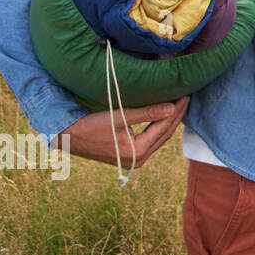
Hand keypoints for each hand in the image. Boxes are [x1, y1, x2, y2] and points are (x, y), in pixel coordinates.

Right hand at [60, 95, 189, 165]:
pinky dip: (159, 128)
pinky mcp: (130, 156)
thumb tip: (172, 108)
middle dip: (177, 115)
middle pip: (165, 133)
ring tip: (180, 104)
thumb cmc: (91, 126)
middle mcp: (139, 159)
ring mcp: (135, 160)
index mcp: (138, 151)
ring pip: (159, 137)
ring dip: (170, 121)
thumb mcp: (120, 116)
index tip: (185, 94)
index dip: (176, 110)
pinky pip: (151, 140)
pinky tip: (165, 116)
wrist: (68, 137)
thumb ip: (147, 113)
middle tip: (187, 97)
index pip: (164, 126)